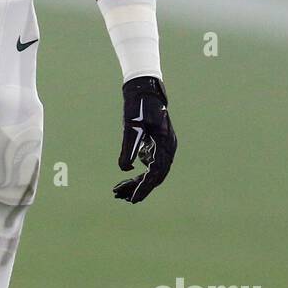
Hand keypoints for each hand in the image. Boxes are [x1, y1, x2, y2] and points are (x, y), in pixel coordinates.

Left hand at [113, 76, 176, 203]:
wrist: (144, 89)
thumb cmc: (138, 106)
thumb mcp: (131, 127)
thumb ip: (128, 148)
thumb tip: (124, 169)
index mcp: (165, 145)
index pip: (156, 174)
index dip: (144, 188)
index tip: (132, 199)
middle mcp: (168, 148)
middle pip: (155, 176)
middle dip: (139, 188)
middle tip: (121, 197)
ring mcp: (163, 147)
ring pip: (152, 171)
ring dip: (137, 181)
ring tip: (120, 191)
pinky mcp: (157, 144)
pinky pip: (150, 164)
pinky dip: (138, 171)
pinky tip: (126, 176)